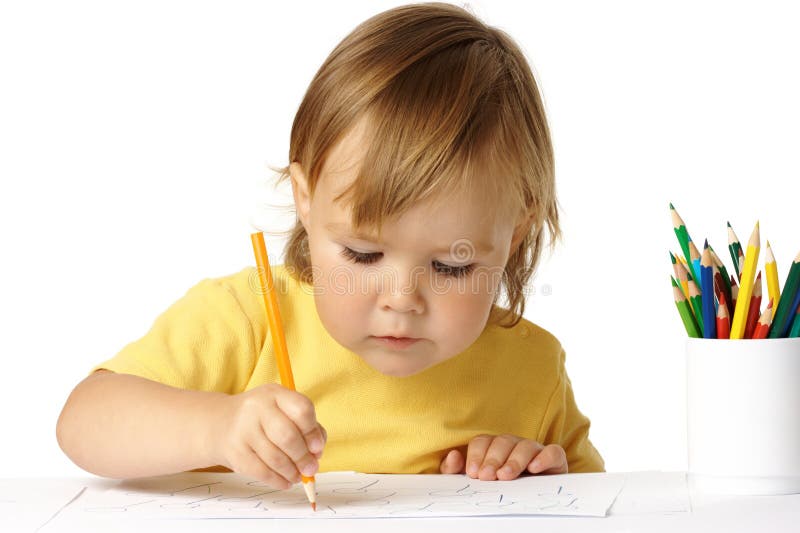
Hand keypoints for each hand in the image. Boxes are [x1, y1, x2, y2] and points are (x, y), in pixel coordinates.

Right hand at [210, 383, 326, 488]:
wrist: (222, 424)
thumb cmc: (264, 418)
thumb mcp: (283, 410)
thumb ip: (306, 426)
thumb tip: (316, 453)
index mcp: (274, 394)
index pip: (301, 409)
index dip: (313, 432)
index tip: (317, 447)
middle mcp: (256, 408)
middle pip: (287, 436)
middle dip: (303, 457)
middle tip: (311, 468)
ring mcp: (243, 430)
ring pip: (275, 458)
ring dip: (292, 472)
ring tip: (299, 476)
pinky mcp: (235, 453)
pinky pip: (262, 472)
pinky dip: (278, 481)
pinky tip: (286, 481)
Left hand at [439, 434, 566, 479]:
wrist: (533, 502)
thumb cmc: (500, 489)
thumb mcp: (476, 481)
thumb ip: (457, 470)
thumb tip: (453, 455)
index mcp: (494, 447)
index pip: (482, 441)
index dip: (476, 455)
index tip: (473, 473)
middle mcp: (514, 445)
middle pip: (502, 442)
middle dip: (493, 459)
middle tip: (487, 477)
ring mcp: (535, 451)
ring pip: (525, 445)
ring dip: (514, 460)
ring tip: (505, 476)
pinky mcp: (555, 460)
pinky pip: (553, 452)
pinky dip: (544, 457)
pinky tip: (534, 468)